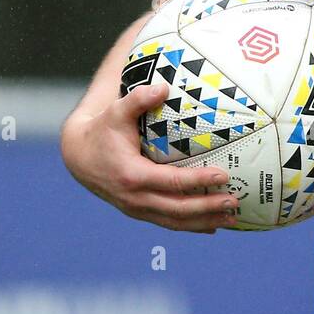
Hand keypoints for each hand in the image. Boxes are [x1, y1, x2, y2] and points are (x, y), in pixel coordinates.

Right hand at [61, 81, 238, 233]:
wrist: (79, 157)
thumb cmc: (102, 131)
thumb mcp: (115, 112)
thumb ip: (138, 100)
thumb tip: (163, 87)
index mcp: (132, 176)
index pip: (172, 182)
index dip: (198, 180)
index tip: (223, 175)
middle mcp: (135, 198)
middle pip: (178, 209)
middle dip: (208, 207)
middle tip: (235, 201)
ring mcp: (137, 209)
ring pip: (175, 222)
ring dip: (205, 222)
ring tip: (232, 219)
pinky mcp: (140, 212)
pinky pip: (169, 223)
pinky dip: (192, 226)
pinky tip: (214, 226)